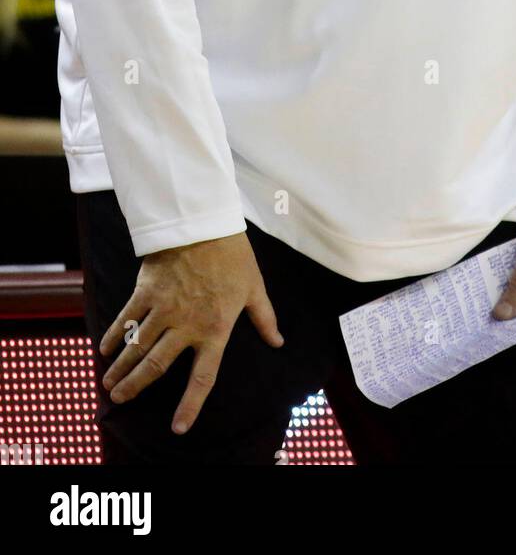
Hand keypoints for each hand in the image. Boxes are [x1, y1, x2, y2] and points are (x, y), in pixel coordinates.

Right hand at [99, 231, 283, 434]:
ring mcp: (163, 309)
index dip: (190, 405)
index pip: (203, 376)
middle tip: (118, 400)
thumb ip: (264, 317)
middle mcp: (186, 325)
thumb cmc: (233, 254)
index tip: (178, 428)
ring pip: (136, 347)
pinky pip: (125, 319)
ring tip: (108, 385)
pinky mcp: (146, 291)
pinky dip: (113, 335)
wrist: (205, 221)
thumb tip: (277, 341)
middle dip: (135, 387)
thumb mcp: (254, 287)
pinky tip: (103, 349)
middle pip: (156, 366)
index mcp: (215, 329)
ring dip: (120, 368)